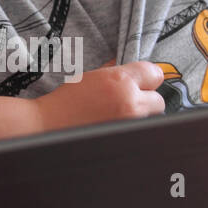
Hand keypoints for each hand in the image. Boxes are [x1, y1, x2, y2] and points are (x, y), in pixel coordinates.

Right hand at [35, 58, 165, 132]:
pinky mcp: (125, 140)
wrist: (48, 124)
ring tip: (121, 117)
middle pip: (159, 101)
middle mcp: (129, 101)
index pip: (155, 74)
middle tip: (130, 102)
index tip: (143, 82)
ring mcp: (128, 124)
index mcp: (120, 80)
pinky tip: (116, 128)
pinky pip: (139, 132)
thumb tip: (130, 68)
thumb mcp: (91, 75)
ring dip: (142, 117)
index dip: (148, 78)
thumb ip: (115, 71)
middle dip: (147, 100)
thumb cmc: (66, 100)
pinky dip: (132, 130)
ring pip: (151, 119)